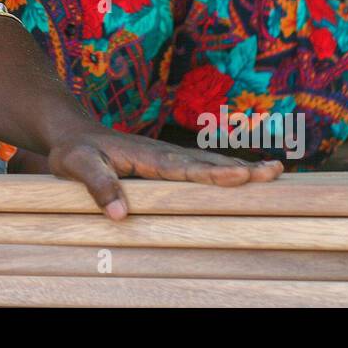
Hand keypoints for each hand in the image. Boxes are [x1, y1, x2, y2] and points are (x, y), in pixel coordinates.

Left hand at [46, 126, 283, 219]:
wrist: (71, 132)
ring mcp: (166, 156)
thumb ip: (98, 186)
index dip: (212, 174)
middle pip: (206, 163)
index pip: (184, 168)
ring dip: (240, 167)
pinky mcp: (165, 162)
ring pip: (207, 162)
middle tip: (276, 171)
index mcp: (146, 156)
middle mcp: (162, 153)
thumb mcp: (76, 165)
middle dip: (242, 167)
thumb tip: (121, 214)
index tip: (241, 176)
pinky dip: (225, 169)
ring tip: (275, 171)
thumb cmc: (73, 150)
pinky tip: (244, 175)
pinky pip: (199, 167)